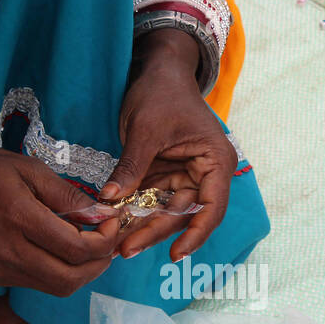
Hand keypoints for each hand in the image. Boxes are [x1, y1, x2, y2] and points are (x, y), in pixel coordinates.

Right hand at [0, 138, 121, 295]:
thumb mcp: (27, 168)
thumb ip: (67, 196)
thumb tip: (102, 215)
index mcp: (18, 217)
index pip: (77, 248)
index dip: (105, 240)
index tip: (112, 221)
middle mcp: (8, 250)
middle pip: (71, 278)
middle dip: (100, 263)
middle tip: (108, 240)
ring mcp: (0, 268)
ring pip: (57, 288)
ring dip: (83, 272)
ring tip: (91, 247)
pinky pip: (38, 284)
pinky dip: (60, 273)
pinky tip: (64, 251)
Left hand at [103, 32, 236, 260]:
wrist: (157, 69)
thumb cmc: (161, 91)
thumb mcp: (144, 129)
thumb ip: (131, 166)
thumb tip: (109, 200)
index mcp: (215, 162)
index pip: (211, 207)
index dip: (196, 234)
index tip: (175, 254)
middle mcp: (204, 175)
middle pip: (183, 214)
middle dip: (155, 233)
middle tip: (125, 251)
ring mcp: (183, 177)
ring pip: (165, 212)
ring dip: (142, 227)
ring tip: (117, 245)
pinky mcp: (164, 176)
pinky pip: (150, 200)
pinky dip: (135, 212)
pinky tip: (116, 226)